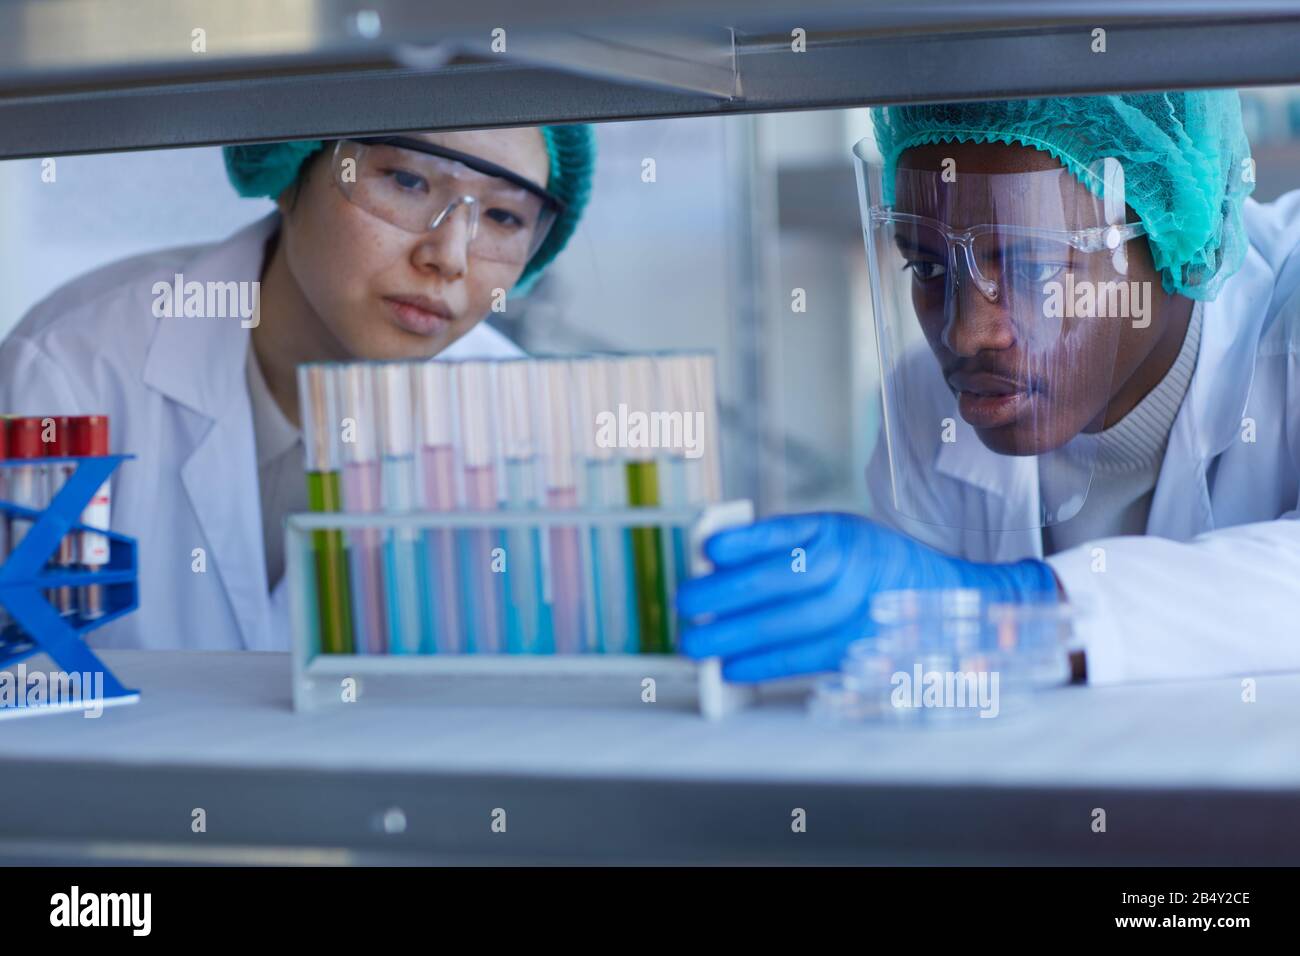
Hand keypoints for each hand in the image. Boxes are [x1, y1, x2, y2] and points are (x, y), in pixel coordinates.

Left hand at [675, 512, 1056, 681]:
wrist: (934, 596)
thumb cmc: (861, 562)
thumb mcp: (829, 535)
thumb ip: (778, 546)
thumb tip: (714, 564)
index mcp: (837, 532)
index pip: (785, 534)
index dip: (746, 542)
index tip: (709, 549)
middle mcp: (851, 567)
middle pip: (783, 581)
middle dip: (726, 595)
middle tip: (684, 604)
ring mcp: (858, 610)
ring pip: (791, 624)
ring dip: (737, 636)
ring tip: (696, 643)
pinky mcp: (858, 648)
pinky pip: (806, 658)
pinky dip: (766, 664)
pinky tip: (732, 667)